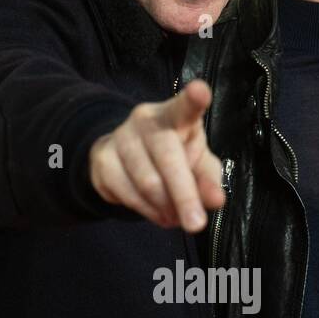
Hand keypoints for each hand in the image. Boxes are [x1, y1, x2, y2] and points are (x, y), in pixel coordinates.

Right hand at [88, 78, 224, 232]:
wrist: (125, 154)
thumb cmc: (175, 155)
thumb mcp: (198, 165)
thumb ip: (209, 180)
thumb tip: (216, 201)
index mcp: (176, 115)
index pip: (185, 106)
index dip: (193, 99)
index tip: (200, 91)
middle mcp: (146, 120)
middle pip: (167, 160)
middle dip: (184, 196)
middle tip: (196, 225)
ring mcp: (121, 137)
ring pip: (148, 184)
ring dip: (166, 209)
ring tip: (176, 217)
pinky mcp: (103, 159)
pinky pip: (128, 195)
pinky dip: (148, 212)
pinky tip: (158, 213)